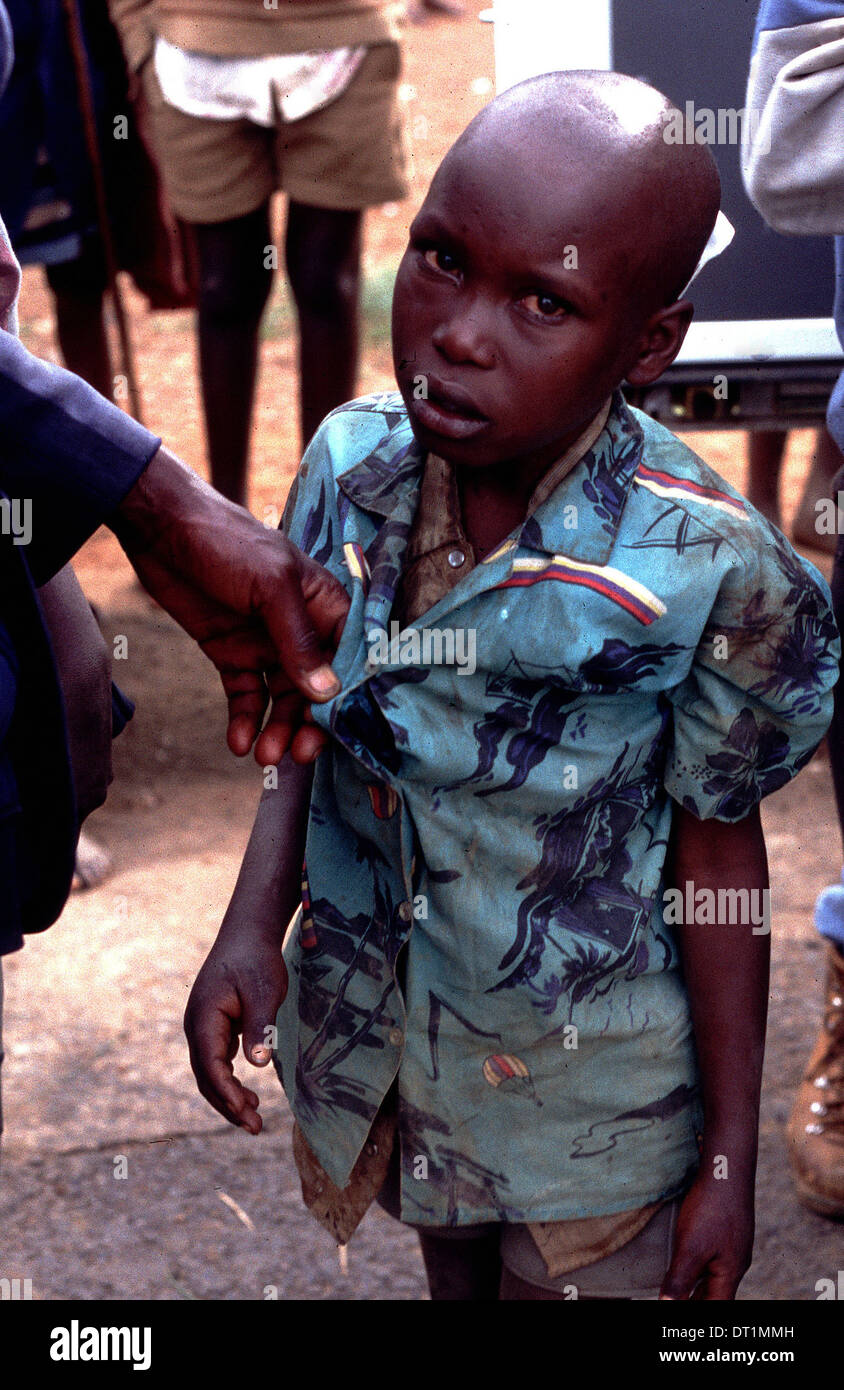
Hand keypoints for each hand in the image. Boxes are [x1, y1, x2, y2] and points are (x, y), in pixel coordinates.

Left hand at [112, 447, 349, 763]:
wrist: (161, 527)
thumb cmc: (227, 541)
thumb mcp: (270, 586)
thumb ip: (298, 640)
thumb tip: (327, 692)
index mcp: (325, 605)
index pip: (351, 658)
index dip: (351, 695)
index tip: (343, 730)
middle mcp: (302, 629)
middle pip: (318, 689)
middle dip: (310, 724)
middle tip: (297, 754)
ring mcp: (266, 643)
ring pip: (282, 699)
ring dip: (277, 729)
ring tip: (264, 756)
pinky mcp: (231, 654)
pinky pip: (246, 696)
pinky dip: (245, 720)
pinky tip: (239, 742)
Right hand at [184, 930, 288, 1133]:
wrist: (247, 934)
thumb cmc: (256, 960)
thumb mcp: (264, 991)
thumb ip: (259, 1026)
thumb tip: (258, 1065)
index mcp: (203, 1018)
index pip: (210, 1065)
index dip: (227, 1092)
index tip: (247, 1111)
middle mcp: (196, 1026)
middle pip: (206, 1076)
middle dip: (227, 1104)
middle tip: (255, 1127)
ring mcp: (201, 1028)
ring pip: (209, 1073)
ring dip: (228, 1098)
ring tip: (253, 1119)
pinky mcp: (212, 1028)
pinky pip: (216, 1062)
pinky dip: (229, 1082)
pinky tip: (249, 1094)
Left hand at [659, 1171, 753, 1300]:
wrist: (727, 1169)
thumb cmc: (711, 1209)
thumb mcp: (691, 1247)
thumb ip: (680, 1279)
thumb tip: (668, 1304)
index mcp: (730, 1274)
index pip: (716, 1306)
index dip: (698, 1313)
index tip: (678, 1309)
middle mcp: (735, 1263)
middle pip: (716, 1294)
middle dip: (695, 1301)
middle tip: (673, 1302)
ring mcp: (733, 1246)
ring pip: (714, 1276)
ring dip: (697, 1285)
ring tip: (677, 1290)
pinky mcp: (728, 1231)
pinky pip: (713, 1258)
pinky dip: (700, 1267)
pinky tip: (688, 1260)